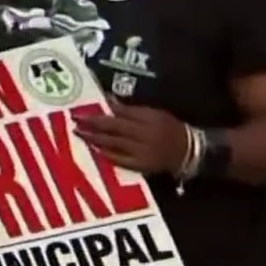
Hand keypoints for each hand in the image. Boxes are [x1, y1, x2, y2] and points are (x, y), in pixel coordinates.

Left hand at [73, 101, 189, 174]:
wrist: (190, 151)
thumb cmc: (169, 128)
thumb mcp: (154, 113)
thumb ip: (130, 109)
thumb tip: (108, 100)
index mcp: (149, 118)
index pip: (121, 112)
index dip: (102, 110)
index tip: (84, 107)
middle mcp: (145, 134)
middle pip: (115, 127)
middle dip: (93, 123)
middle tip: (76, 119)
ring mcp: (143, 151)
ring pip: (115, 143)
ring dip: (95, 138)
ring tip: (79, 133)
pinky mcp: (142, 166)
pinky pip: (121, 160)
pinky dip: (107, 154)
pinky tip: (94, 149)